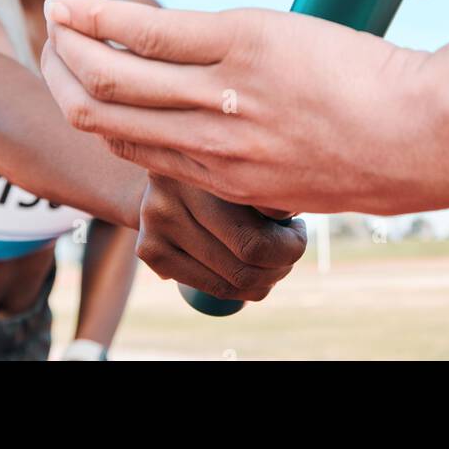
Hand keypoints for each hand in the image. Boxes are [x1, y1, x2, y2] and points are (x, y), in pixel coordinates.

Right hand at [41, 0, 448, 213]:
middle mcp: (209, 146)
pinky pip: (149, 32)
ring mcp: (222, 96)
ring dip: (69, 46)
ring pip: (111, 78)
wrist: (429, 138)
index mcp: (225, 178)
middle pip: (103, 119)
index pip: (133, 150)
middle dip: (63, 82)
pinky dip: (100, 17)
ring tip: (56, 14)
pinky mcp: (244, 45)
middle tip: (52, 47)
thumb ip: (270, 153)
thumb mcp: (314, 171)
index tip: (80, 88)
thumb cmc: (386, 150)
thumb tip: (256, 131)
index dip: (94, 118)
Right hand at [135, 173, 306, 301]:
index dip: (291, 233)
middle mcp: (175, 185)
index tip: (298, 225)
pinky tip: (254, 270)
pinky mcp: (149, 250)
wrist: (165, 177)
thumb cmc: (229, 171)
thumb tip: (299, 213)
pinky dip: (244, 290)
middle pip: (252, 250)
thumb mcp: (253, 166)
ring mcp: (156, 219)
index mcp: (210, 158)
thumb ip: (278, 188)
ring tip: (277, 260)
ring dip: (268, 279)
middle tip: (293, 246)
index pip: (269, 212)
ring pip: (233, 278)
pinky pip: (213, 288)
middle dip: (285, 259)